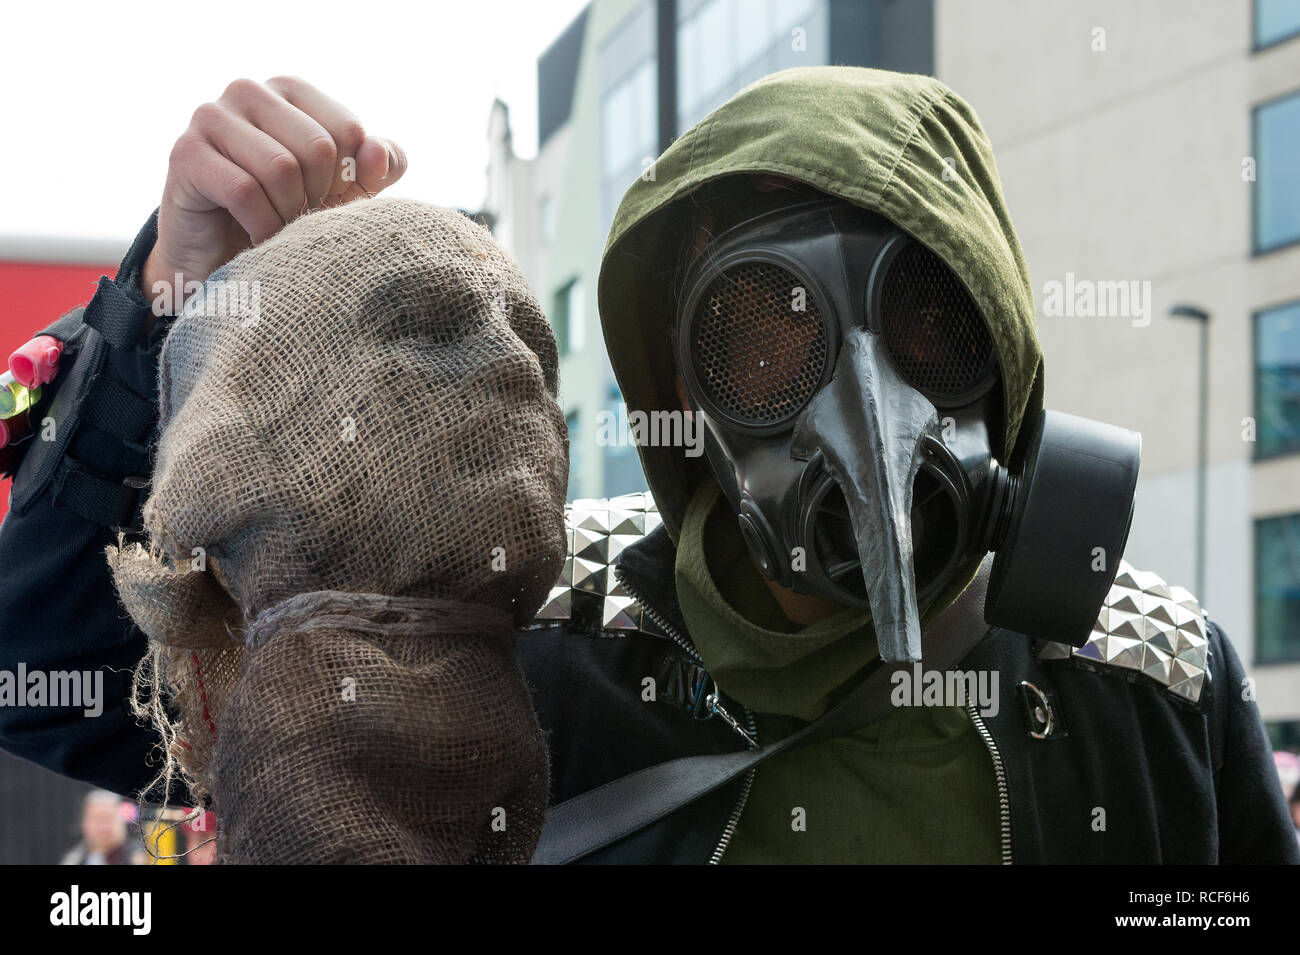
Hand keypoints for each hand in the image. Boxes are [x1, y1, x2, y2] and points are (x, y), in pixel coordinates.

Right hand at [141, 76, 406, 313]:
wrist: (225, 259)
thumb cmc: (291, 214)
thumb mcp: (348, 191)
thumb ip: (380, 167)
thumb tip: (377, 151)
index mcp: (291, 90)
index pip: (349, 131)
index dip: (348, 178)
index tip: (328, 200)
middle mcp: (248, 91)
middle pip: (318, 148)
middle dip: (318, 197)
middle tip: (301, 219)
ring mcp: (210, 116)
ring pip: (281, 169)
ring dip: (289, 215)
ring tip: (281, 229)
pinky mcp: (185, 153)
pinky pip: (245, 192)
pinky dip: (262, 226)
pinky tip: (258, 236)